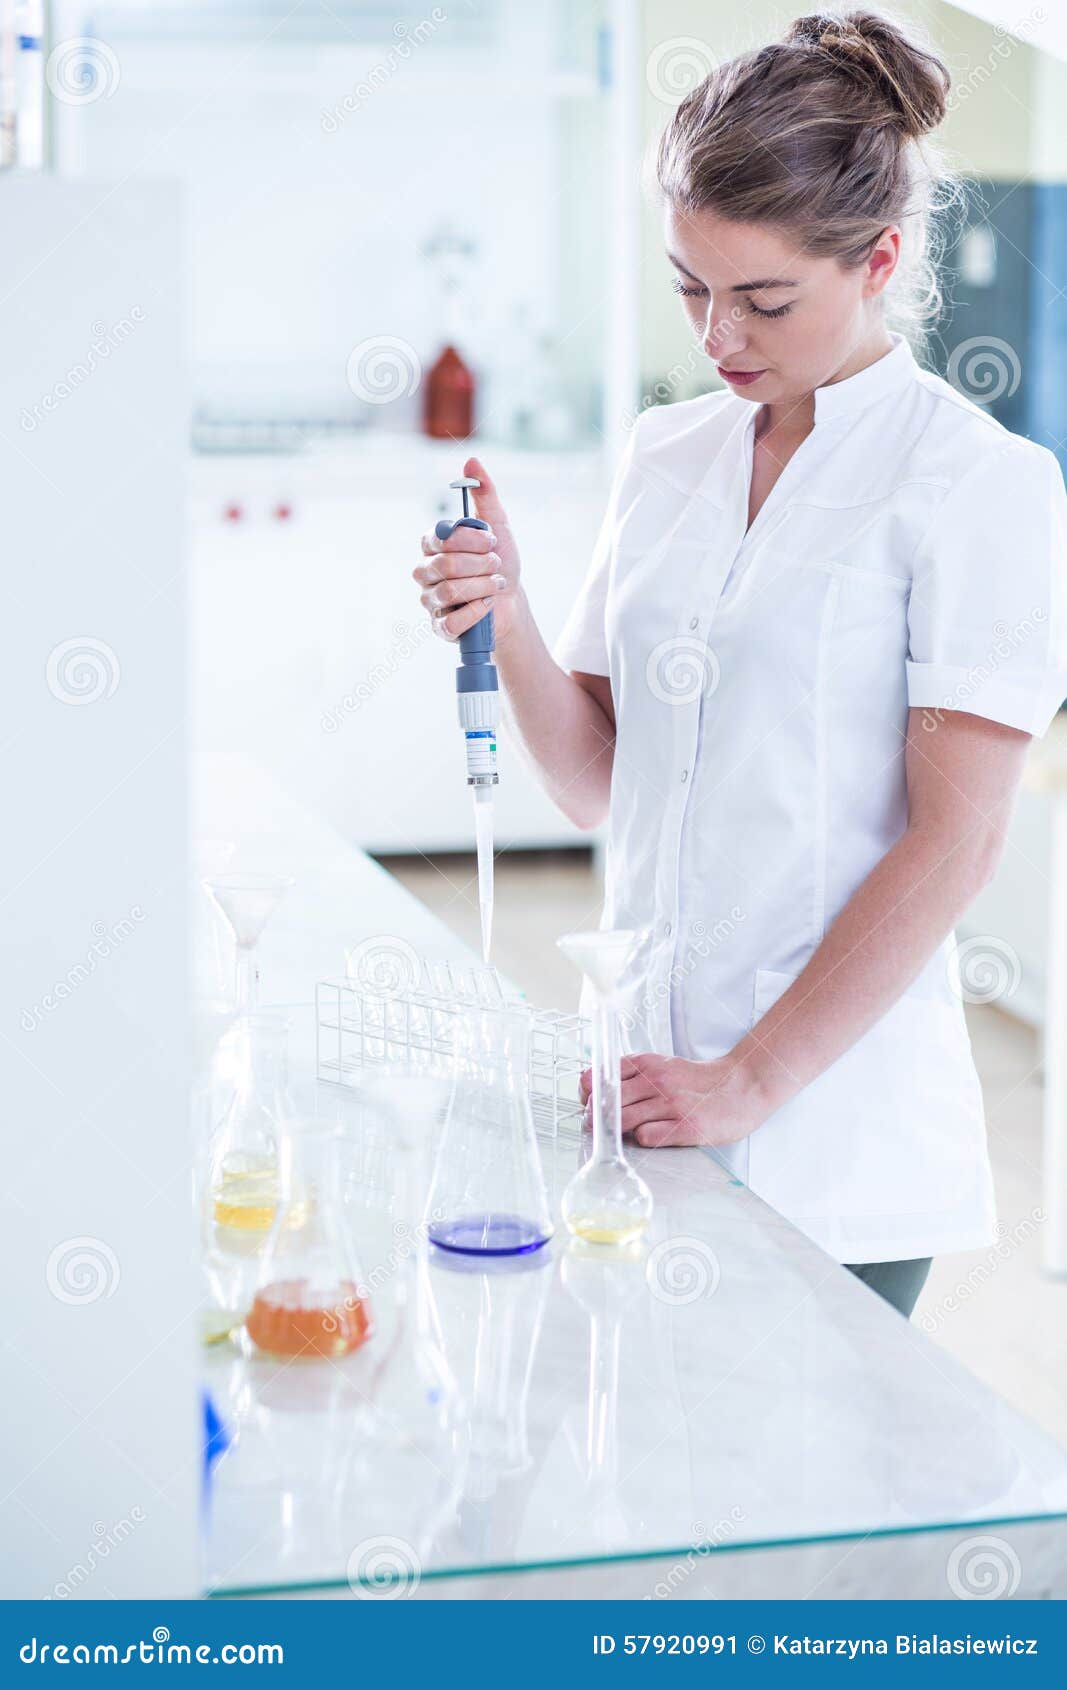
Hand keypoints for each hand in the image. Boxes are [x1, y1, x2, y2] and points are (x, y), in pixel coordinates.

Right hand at [413, 455, 525, 644]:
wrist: (513, 601)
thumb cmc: (500, 563)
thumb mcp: (497, 525)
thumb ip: (484, 494)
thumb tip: (472, 461)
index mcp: (433, 546)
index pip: (440, 537)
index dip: (470, 540)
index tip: (491, 541)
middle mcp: (425, 572)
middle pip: (445, 565)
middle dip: (481, 565)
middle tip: (496, 565)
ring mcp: (430, 600)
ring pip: (449, 592)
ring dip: (483, 586)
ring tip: (496, 584)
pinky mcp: (440, 628)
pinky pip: (451, 622)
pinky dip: (476, 612)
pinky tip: (488, 604)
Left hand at [578, 1051, 772, 1148]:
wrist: (742, 1086)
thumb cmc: (698, 1082)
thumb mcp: (663, 1067)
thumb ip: (633, 1075)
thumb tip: (596, 1089)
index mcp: (648, 1063)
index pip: (600, 1074)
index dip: (588, 1092)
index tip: (589, 1103)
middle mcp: (657, 1080)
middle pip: (606, 1100)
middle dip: (594, 1117)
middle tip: (595, 1126)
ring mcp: (671, 1103)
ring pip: (622, 1119)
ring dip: (613, 1131)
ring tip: (617, 1136)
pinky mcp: (685, 1127)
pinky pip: (646, 1136)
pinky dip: (641, 1140)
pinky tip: (647, 1137)